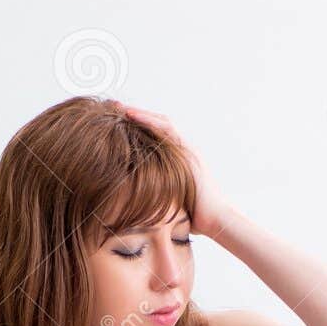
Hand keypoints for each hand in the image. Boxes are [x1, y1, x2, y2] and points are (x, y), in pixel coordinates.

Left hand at [117, 103, 232, 237]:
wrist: (215, 219)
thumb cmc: (192, 216)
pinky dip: (148, 120)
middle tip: (111, 107)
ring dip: (138, 113)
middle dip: (134, 115)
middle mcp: (182, 150)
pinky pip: (166, 130)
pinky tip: (131, 115)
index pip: (154, 137)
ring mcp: (186, 148)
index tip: (113, 122)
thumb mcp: (165, 200)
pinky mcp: (188, 150)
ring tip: (117, 106)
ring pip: (160, 122)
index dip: (135, 128)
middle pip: (156, 125)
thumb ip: (152, 194)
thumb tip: (127, 202)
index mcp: (176, 160)